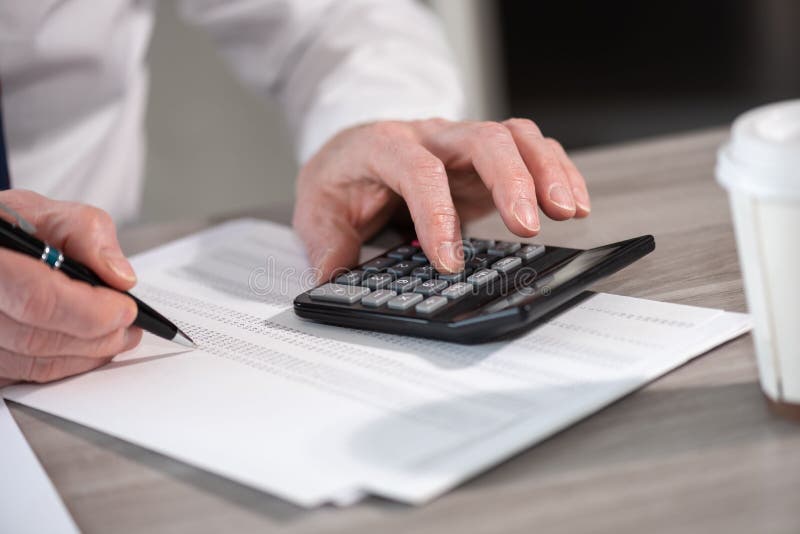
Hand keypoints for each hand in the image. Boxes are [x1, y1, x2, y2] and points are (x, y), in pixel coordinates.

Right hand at [0, 190, 140, 385]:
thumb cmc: (5, 227)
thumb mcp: (41, 211)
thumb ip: (85, 234)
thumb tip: (120, 276)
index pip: (37, 299)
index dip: (90, 311)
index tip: (126, 309)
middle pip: (37, 338)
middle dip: (96, 337)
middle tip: (130, 327)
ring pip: (31, 364)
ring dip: (84, 355)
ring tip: (115, 337)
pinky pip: (22, 374)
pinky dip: (61, 364)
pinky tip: (83, 348)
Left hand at [293, 118, 589, 279]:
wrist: (354, 149)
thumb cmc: (341, 176)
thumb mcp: (317, 210)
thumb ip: (326, 244)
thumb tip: (335, 280)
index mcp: (386, 145)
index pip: (418, 171)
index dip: (437, 214)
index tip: (448, 260)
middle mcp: (432, 138)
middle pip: (483, 139)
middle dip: (511, 181)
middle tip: (529, 226)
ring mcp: (463, 145)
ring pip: (516, 137)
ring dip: (547, 171)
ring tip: (568, 211)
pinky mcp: (486, 161)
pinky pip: (531, 151)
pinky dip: (558, 172)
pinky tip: (575, 202)